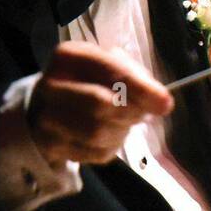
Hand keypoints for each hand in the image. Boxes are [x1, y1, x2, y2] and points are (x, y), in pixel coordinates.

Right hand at [26, 40, 174, 166]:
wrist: (50, 109)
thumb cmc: (88, 83)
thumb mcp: (110, 67)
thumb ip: (137, 78)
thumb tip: (162, 102)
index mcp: (69, 56)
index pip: (108, 70)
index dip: (139, 88)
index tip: (164, 103)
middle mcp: (50, 85)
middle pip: (100, 104)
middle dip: (130, 112)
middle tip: (141, 115)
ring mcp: (46, 118)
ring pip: (97, 133)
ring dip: (121, 131)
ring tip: (122, 123)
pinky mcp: (50, 146)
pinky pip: (93, 153)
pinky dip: (111, 147)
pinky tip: (107, 137)